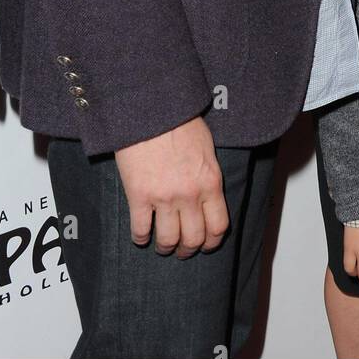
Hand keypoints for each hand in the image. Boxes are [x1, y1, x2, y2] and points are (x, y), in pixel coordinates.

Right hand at [115, 115, 227, 258]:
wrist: (152, 109)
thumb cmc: (180, 122)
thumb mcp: (206, 148)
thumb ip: (207, 175)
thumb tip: (206, 194)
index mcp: (210, 182)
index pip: (218, 226)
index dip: (212, 242)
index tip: (205, 245)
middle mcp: (190, 195)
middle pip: (193, 238)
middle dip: (188, 249)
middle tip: (182, 249)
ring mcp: (164, 198)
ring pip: (168, 240)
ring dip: (165, 247)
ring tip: (162, 246)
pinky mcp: (139, 196)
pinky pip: (140, 229)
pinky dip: (140, 238)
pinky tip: (141, 236)